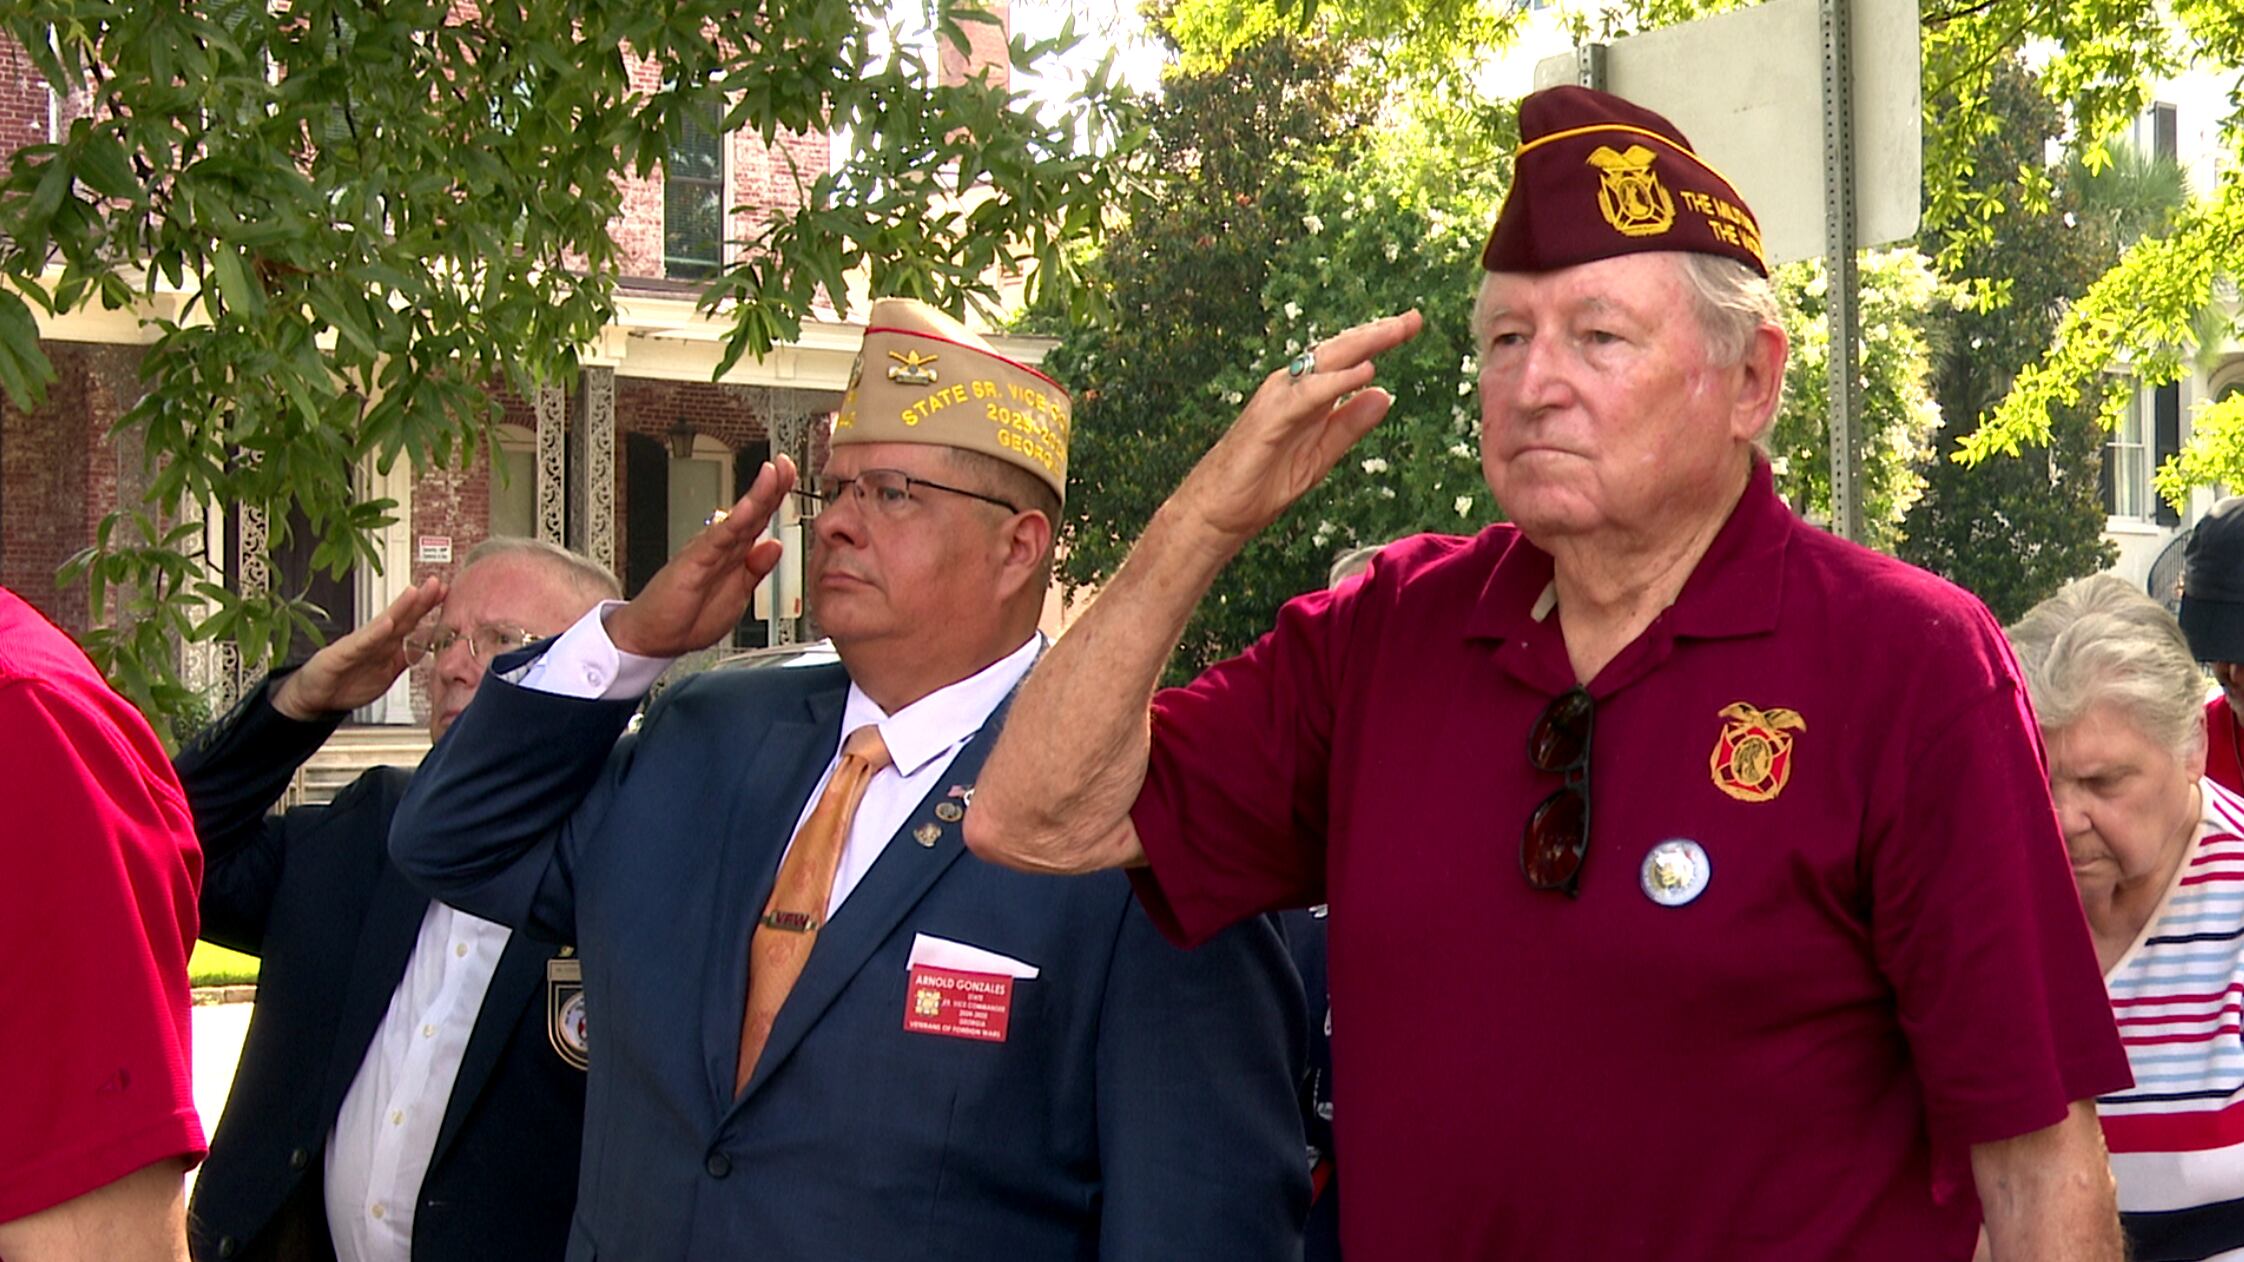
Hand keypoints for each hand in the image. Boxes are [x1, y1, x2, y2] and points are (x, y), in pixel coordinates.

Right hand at [271, 575, 446, 719]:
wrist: (315, 697)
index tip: (447, 593)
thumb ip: (406, 657)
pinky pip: (362, 643)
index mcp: (387, 644)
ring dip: (400, 608)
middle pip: (401, 617)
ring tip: (414, 593)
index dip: (428, 608)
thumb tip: (429, 646)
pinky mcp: (342, 654)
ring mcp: (359, 644)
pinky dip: (375, 633)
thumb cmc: (348, 682)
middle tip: (436, 583)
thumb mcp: (387, 672)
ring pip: (383, 624)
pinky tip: (387, 624)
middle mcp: (375, 639)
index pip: (412, 622)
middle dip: (419, 600)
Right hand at [607, 456, 798, 657]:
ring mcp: (708, 551)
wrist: (652, 636)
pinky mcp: (693, 561)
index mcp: (734, 555)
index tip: (792, 476)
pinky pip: (717, 539)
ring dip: (757, 495)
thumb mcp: (737, 595)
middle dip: (772, 486)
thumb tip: (775, 545)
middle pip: (752, 512)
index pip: (760, 520)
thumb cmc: (688, 617)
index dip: (777, 498)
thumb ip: (755, 569)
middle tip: (787, 462)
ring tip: (773, 472)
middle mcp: (722, 547)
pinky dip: (733, 522)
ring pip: (738, 519)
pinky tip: (747, 508)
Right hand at [1172, 311, 1424, 543]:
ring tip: (1393, 332)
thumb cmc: (1262, 482)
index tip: (1413, 325)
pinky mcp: (1268, 418)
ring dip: (1360, 345)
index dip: (1379, 341)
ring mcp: (1278, 399)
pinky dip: (1336, 382)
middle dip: (1378, 333)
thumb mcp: (1321, 454)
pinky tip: (1363, 372)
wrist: (1217, 512)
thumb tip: (1385, 395)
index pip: (1347, 361)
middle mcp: (1291, 388)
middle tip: (1414, 319)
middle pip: (1340, 351)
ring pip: (1324, 363)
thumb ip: (1349, 425)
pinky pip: (1307, 395)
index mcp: (1306, 396)